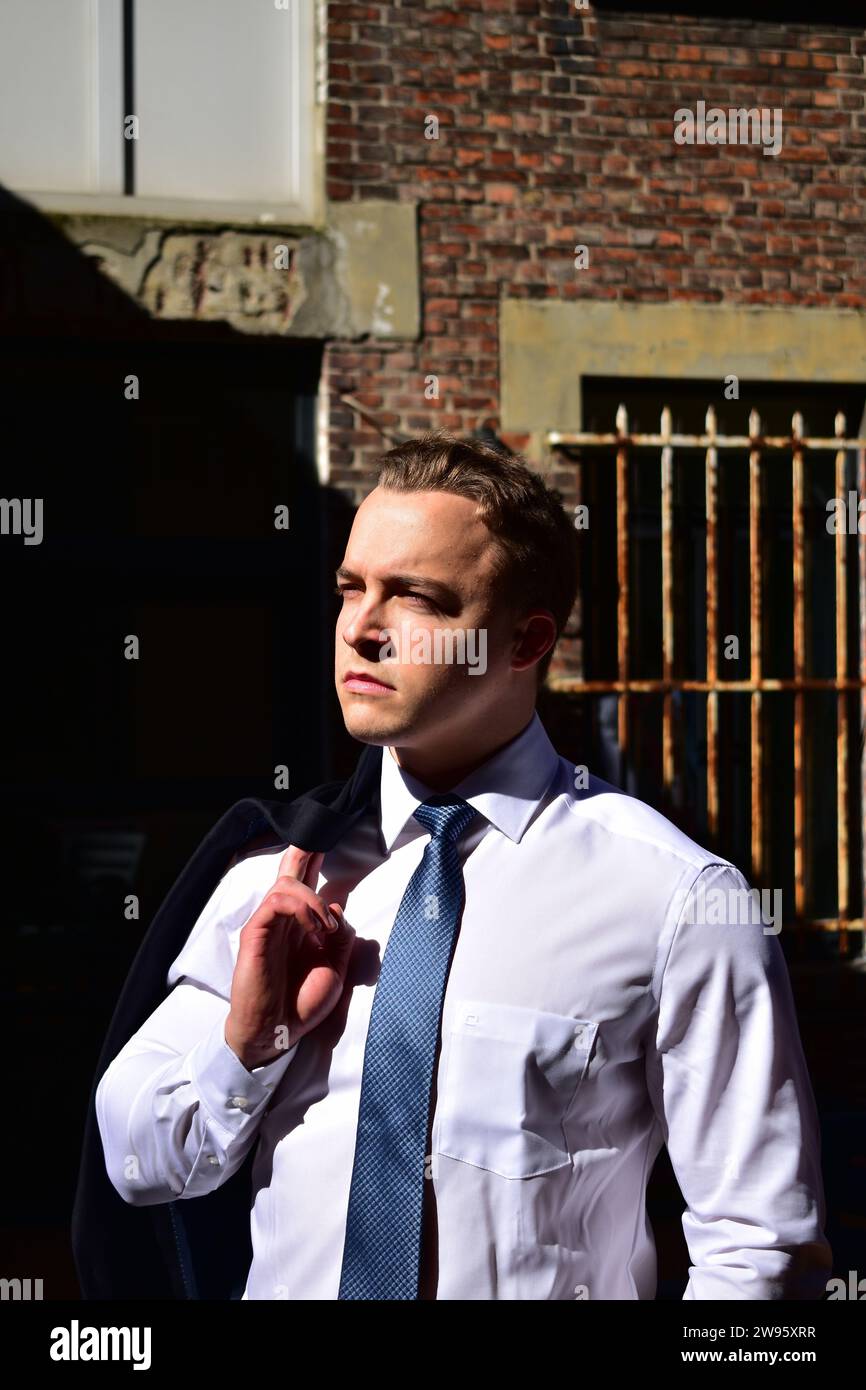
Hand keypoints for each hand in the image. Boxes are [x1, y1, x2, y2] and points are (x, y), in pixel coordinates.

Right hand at [224, 846, 354, 1069]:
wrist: (278, 1033)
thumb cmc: (301, 1003)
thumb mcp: (335, 968)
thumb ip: (339, 935)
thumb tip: (336, 906)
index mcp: (300, 926)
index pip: (305, 885)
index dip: (313, 861)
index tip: (325, 840)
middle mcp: (283, 920)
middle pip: (289, 873)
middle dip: (304, 852)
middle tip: (317, 834)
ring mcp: (267, 925)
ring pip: (285, 884)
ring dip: (313, 898)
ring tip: (325, 926)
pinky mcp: (255, 933)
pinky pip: (276, 901)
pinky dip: (302, 907)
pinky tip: (316, 928)